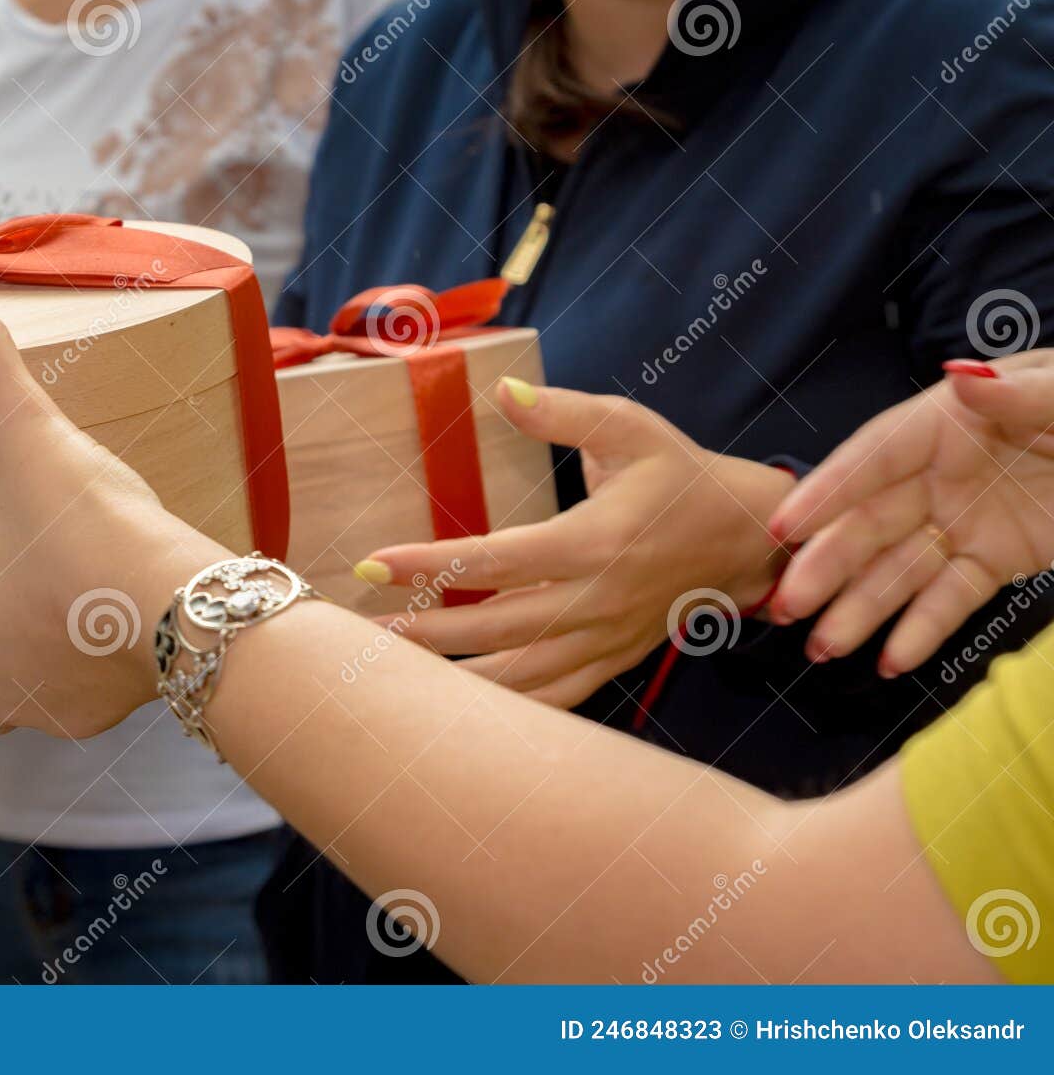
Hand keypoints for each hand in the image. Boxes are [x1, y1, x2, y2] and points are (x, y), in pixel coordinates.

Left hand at [356, 382, 793, 707]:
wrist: (747, 539)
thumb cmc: (680, 475)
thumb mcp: (631, 428)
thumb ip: (564, 413)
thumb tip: (502, 390)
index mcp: (596, 541)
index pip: (495, 560)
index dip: (429, 565)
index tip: (371, 562)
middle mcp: (597, 599)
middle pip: (495, 628)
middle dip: (422, 634)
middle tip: (358, 631)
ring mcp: (605, 639)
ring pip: (520, 676)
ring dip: (452, 680)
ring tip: (391, 674)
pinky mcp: (612, 661)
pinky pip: (554, 697)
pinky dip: (506, 710)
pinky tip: (457, 713)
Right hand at [770, 354, 1053, 675]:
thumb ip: (1021, 393)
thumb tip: (962, 378)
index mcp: (952, 420)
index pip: (876, 457)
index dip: (827, 491)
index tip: (784, 527)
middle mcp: (943, 472)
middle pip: (871, 522)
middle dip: (826, 566)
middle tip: (788, 604)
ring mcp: (965, 519)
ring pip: (900, 569)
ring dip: (859, 609)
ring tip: (823, 648)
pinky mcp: (998, 560)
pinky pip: (952, 599)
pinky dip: (922, 631)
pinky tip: (890, 661)